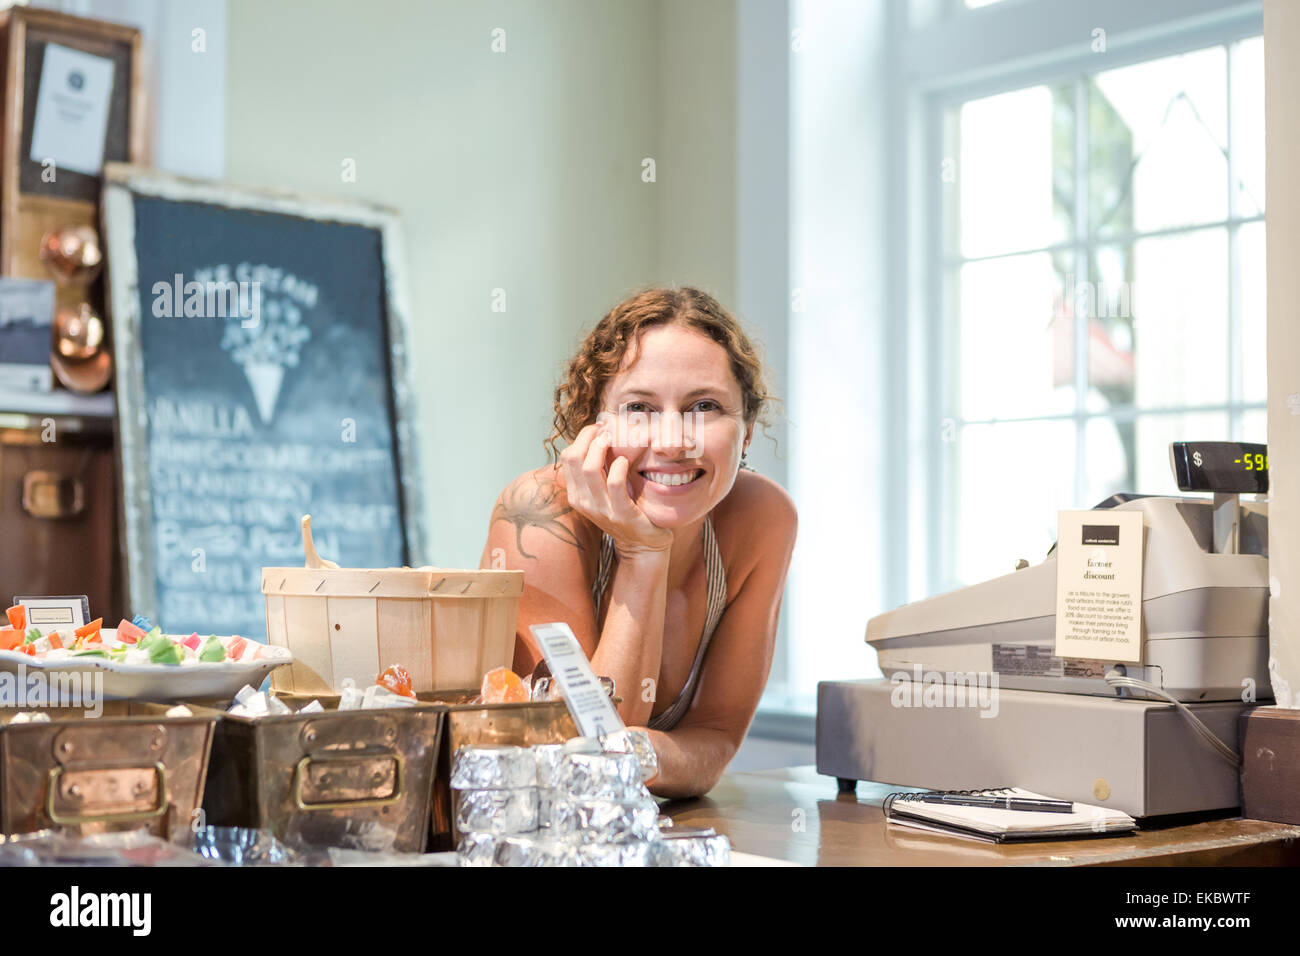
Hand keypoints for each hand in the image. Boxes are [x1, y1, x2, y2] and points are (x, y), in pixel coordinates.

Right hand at [559, 423, 672, 556]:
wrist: (642, 546)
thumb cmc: (626, 513)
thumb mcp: (604, 494)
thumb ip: (598, 473)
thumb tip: (600, 437)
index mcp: (576, 494)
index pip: (568, 457)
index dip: (582, 437)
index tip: (598, 428)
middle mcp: (583, 502)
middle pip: (573, 458)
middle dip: (588, 437)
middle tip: (605, 431)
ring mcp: (600, 509)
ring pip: (589, 469)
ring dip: (601, 448)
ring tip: (613, 441)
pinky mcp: (621, 513)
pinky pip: (615, 483)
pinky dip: (620, 467)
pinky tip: (625, 462)